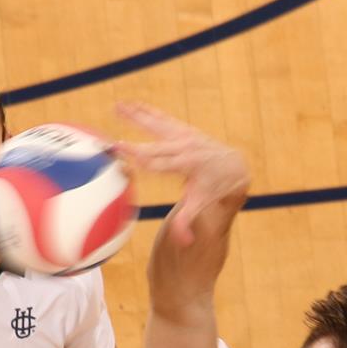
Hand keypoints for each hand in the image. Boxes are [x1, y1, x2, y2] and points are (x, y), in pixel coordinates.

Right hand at [111, 103, 251, 245]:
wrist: (232, 166)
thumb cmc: (213, 188)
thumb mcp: (201, 204)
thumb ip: (188, 221)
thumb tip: (184, 243)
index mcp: (187, 165)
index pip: (160, 164)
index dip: (142, 162)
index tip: (127, 161)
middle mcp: (185, 146)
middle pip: (155, 144)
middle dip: (135, 143)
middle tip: (114, 142)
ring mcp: (183, 135)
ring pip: (156, 123)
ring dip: (137, 116)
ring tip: (118, 106)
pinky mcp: (181, 128)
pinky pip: (160, 118)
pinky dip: (145, 111)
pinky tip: (129, 104)